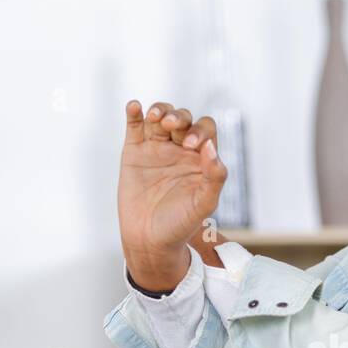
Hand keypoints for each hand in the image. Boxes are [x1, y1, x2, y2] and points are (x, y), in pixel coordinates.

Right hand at [118, 100, 226, 291]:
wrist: (149, 240)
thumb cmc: (181, 225)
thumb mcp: (204, 204)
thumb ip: (214, 177)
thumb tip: (212, 147)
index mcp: (201, 159)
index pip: (206, 130)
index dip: (201, 130)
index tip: (192, 146)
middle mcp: (180, 149)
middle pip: (183, 118)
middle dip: (179, 117)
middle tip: (172, 127)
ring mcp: (156, 148)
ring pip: (159, 117)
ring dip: (159, 110)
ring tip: (155, 117)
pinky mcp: (134, 152)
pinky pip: (134, 126)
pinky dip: (133, 113)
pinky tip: (134, 107)